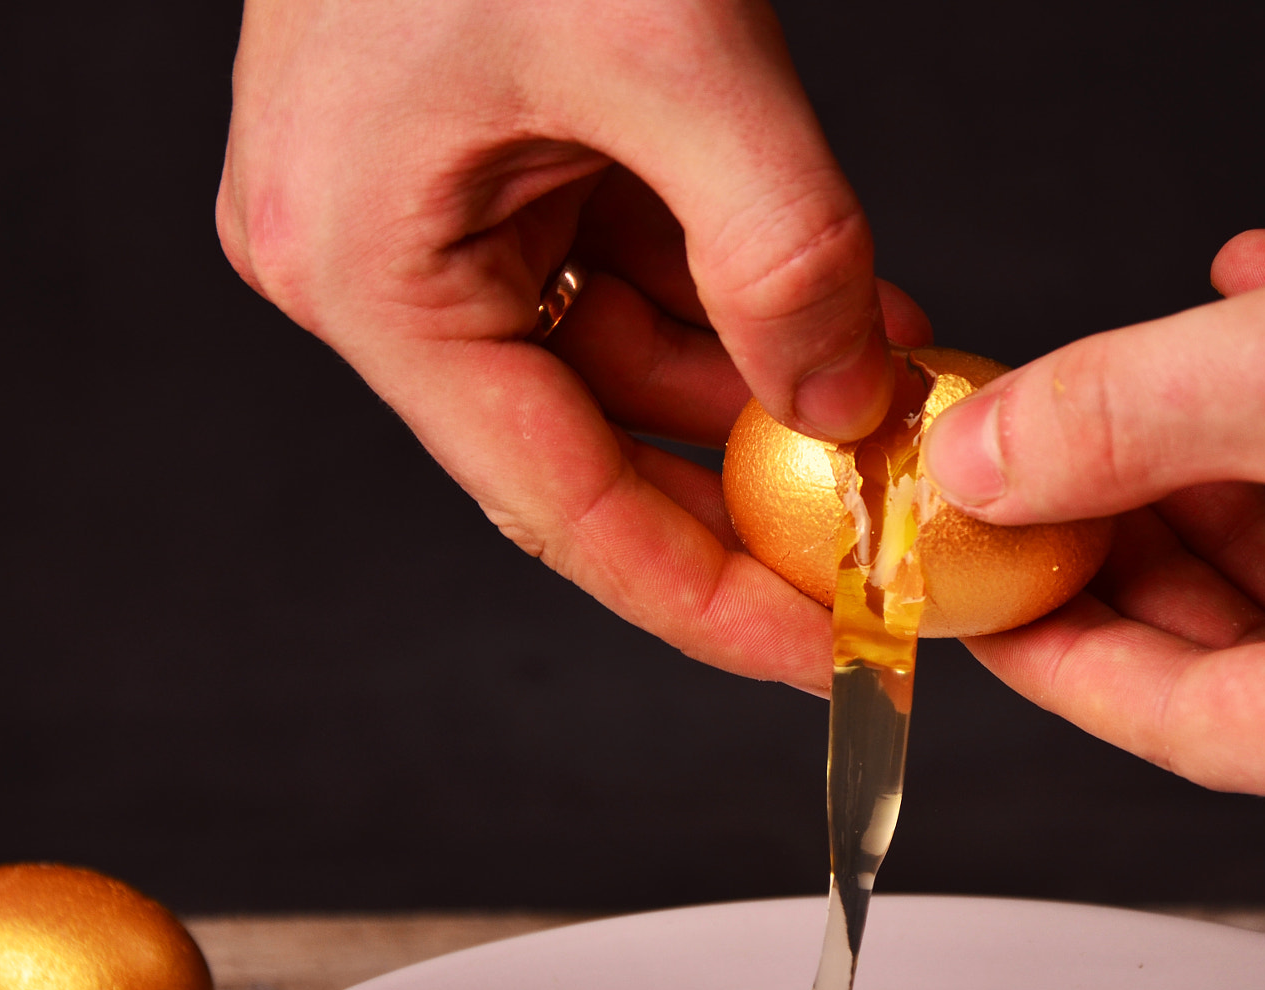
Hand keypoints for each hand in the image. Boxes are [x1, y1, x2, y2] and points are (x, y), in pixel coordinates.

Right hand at [216, 0, 928, 688]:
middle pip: (587, 440)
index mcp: (367, 271)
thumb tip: (859, 407)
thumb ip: (781, 251)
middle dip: (748, 487)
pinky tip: (848, 320)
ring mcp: (425, 206)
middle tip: (887, 548)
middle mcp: (376, 260)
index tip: (823, 655)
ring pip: (620, 356)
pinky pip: (624, 268)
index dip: (698, 596)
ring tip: (897, 420)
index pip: (554, 503)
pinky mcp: (483, 151)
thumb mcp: (673, 56)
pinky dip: (735, 298)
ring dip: (759, 390)